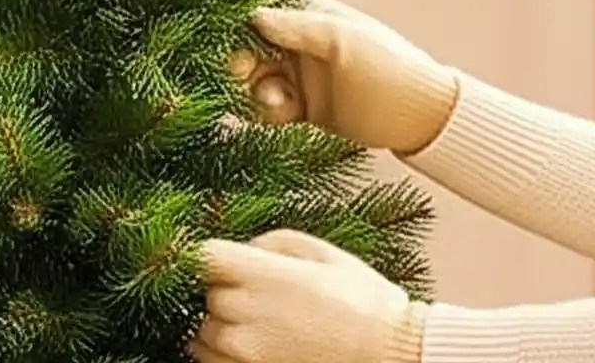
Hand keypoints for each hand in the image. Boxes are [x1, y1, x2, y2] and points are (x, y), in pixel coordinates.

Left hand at [190, 230, 425, 362]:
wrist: (392, 355)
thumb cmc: (365, 302)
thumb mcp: (324, 253)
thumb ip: (275, 242)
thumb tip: (247, 248)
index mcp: (262, 275)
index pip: (203, 256)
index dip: (211, 257)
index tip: (223, 262)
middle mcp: (245, 313)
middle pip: (206, 297)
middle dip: (224, 293)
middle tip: (254, 297)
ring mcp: (244, 352)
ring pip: (203, 336)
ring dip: (220, 328)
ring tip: (254, 327)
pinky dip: (224, 356)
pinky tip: (251, 350)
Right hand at [229, 0, 457, 154]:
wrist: (420, 120)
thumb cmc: (388, 71)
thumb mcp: (343, 43)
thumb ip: (296, 27)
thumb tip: (252, 14)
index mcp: (308, 14)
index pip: (257, 9)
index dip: (236, 27)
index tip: (233, 47)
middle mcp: (296, 40)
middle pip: (245, 47)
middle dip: (240, 64)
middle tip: (245, 77)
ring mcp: (297, 73)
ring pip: (251, 79)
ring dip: (255, 91)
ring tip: (279, 103)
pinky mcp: (299, 104)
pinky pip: (264, 105)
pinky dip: (266, 111)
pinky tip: (286, 116)